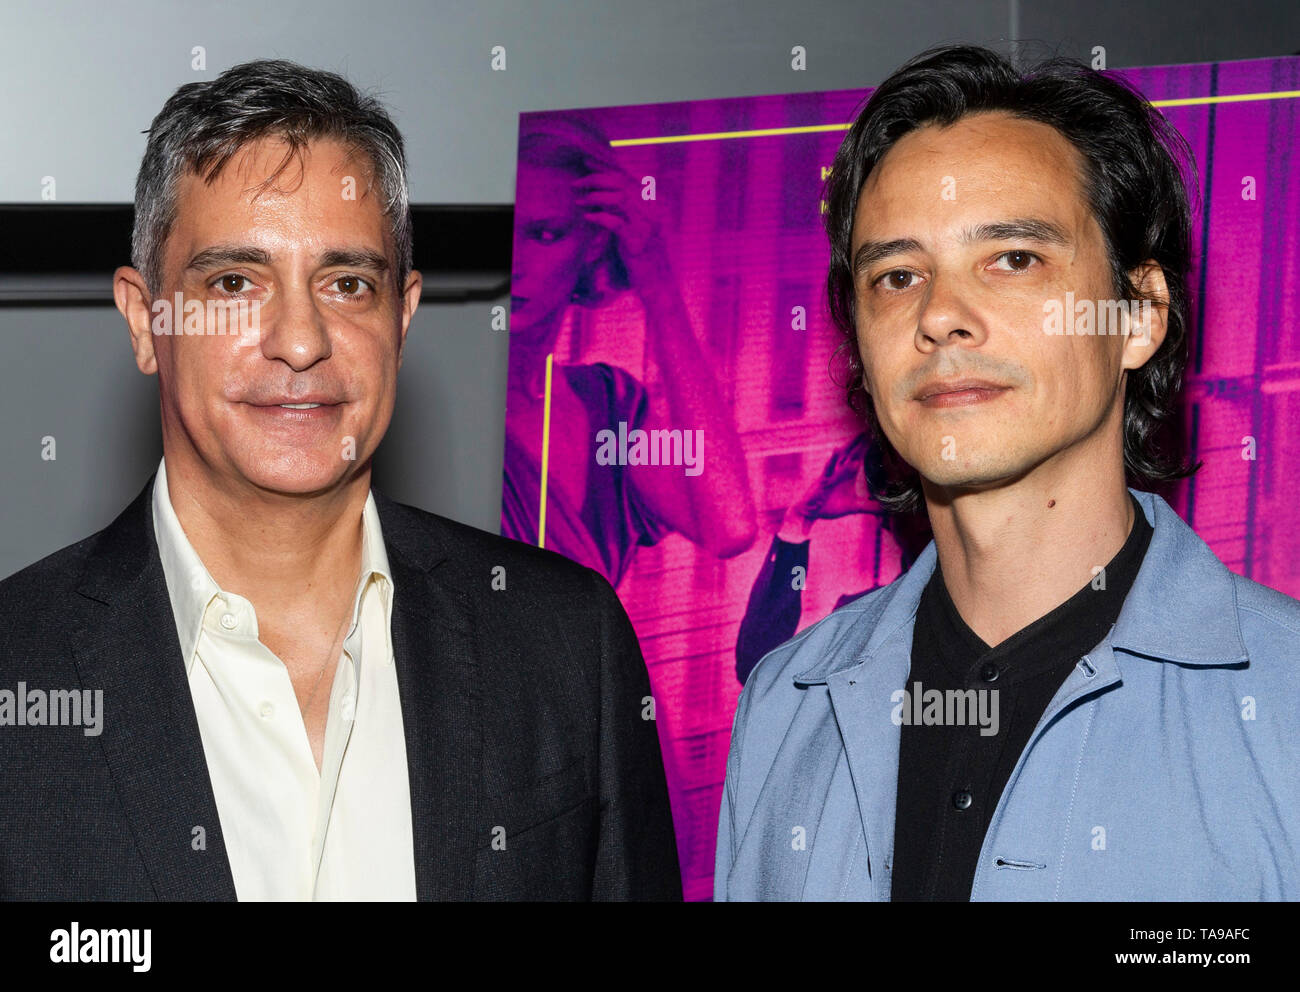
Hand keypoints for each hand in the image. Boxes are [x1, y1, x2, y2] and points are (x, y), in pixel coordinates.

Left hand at [571, 159, 666, 278]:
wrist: (658, 283)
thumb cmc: (643, 257)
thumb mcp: (634, 228)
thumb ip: (622, 211)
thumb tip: (600, 195)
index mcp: (651, 205)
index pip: (627, 177)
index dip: (606, 168)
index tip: (586, 163)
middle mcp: (651, 212)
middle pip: (622, 183)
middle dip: (596, 179)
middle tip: (576, 183)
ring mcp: (646, 227)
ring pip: (620, 198)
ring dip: (595, 196)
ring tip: (579, 201)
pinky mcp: (637, 243)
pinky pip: (615, 223)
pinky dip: (599, 217)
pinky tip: (587, 217)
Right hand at [791, 435, 881, 522]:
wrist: (811, 512)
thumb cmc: (830, 506)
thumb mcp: (854, 507)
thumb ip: (869, 506)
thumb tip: (885, 508)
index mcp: (848, 476)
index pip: (859, 460)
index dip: (867, 450)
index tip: (877, 439)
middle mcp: (839, 472)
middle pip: (852, 455)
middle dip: (860, 444)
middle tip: (870, 431)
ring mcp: (830, 475)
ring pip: (842, 458)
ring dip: (850, 447)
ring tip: (859, 436)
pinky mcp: (822, 481)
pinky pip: (829, 469)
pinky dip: (833, 460)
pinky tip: (836, 450)